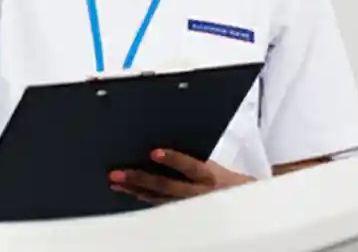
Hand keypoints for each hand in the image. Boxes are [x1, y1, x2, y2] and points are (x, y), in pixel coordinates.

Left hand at [109, 149, 253, 204]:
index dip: (173, 159)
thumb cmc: (224, 179)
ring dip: (135, 190)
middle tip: (118, 174)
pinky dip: (143, 198)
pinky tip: (129, 191)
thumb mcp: (213, 165)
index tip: (154, 153)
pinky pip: (160, 205)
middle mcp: (199, 193)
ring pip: (159, 199)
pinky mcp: (183, 213)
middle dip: (141, 179)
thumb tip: (160, 145)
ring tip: (116, 182)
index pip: (191, 166)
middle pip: (167, 186)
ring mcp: (189, 205)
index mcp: (209, 175)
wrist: (242, 203)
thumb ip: (192, 157)